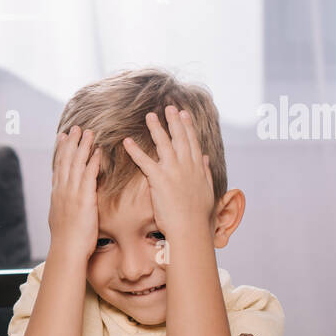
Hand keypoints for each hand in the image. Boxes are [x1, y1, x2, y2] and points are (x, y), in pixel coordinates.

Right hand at [48, 127, 101, 260]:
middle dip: (71, 143)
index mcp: (57, 194)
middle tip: (76, 128)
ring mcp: (71, 193)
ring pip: (76, 164)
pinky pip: (89, 175)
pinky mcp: (83, 198)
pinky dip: (93, 162)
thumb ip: (64, 206)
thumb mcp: (61, 218)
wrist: (67, 250)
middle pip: (66, 160)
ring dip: (83, 147)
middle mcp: (62, 190)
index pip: (58, 166)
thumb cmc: (67, 240)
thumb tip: (65, 203)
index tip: (63, 136)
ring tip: (89, 132)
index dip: (61, 150)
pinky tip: (98, 151)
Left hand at [122, 105, 216, 239]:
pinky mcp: (160, 180)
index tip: (184, 114)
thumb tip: (207, 159)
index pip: (193, 142)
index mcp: (198, 168)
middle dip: (174, 121)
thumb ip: (207, 172)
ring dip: (156, 128)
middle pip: (180, 138)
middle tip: (169, 107)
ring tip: (149, 115)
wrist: (191, 228)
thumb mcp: (208, 191)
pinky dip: (135, 150)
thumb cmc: (199, 215)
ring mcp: (174, 171)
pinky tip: (127, 141)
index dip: (188, 126)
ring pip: (164, 144)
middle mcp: (187, 165)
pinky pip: (145, 161)